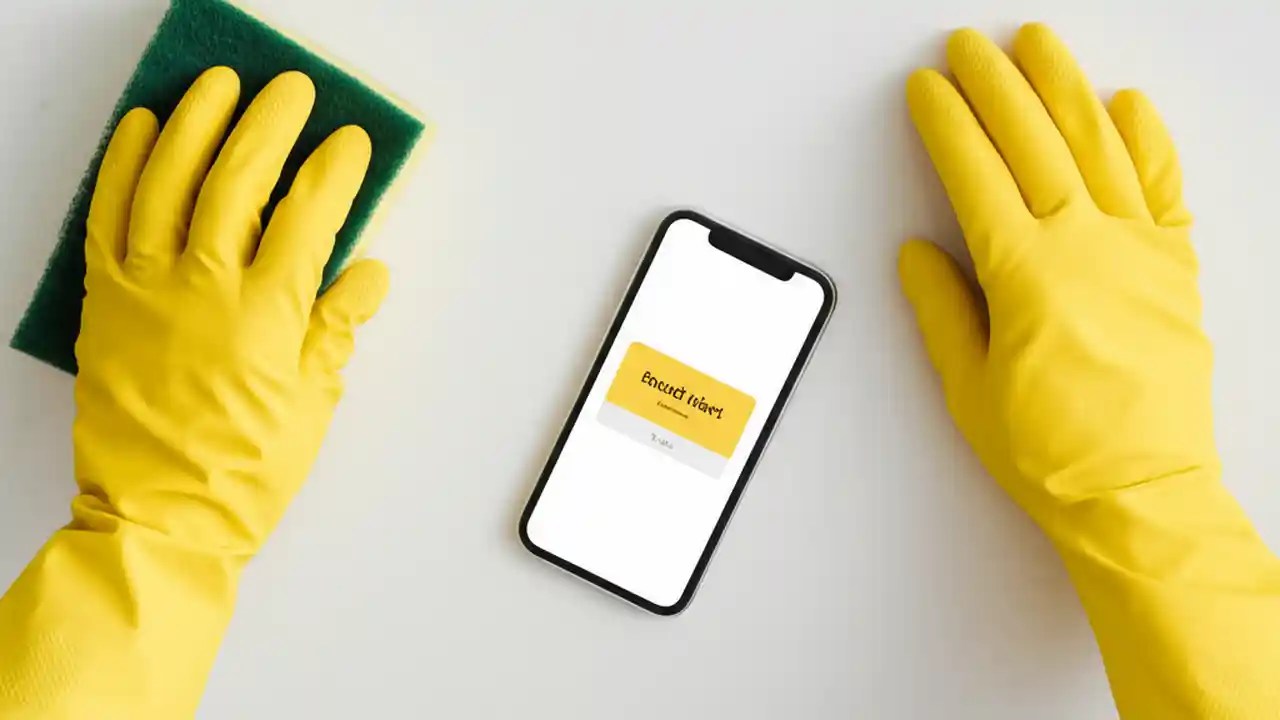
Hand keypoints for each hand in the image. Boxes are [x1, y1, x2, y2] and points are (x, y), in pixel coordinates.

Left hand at [74, 66, 387, 554]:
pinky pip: (108, 216)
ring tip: (219, 85)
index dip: (333, 171)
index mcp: (267, 316)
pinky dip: (122, 166)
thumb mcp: (313, 404)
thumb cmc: (243, 471)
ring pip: (169, 183)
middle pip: (239, 181)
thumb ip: (337, 329)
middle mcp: (205, 289)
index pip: (309, 218)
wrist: (161, 517)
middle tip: (291, 92)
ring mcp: (147, 289)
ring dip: (196, 123)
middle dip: (270, 126)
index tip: (349, 142)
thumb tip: (370, 274)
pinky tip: (140, 128)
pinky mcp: (106, 301)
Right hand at [899, 24, 1210, 532]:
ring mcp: (1136, 249)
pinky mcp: (1176, 266)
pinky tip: (1126, 104)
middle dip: (992, 84)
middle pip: (1031, 140)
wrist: (1139, 495)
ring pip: (1095, 143)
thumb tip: (922, 254)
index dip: (944, 123)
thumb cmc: (1054, 454)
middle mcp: (1083, 245)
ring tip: (1037, 45)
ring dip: (1061, 87)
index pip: (972, 172)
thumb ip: (942, 309)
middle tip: (967, 48)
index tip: (926, 90)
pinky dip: (1145, 138)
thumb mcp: (968, 387)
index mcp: (1023, 273)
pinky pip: (1161, 184)